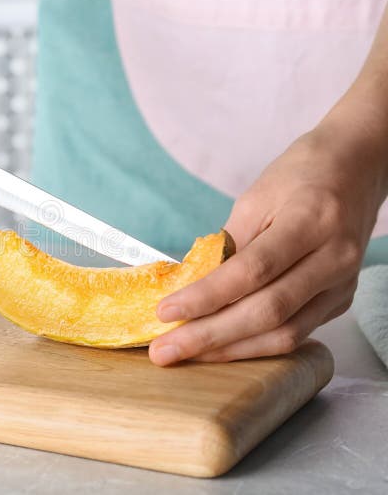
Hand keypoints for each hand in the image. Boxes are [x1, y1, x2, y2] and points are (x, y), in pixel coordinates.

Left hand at [149, 116, 387, 364]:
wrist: (356, 168)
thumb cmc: (299, 176)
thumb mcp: (255, 198)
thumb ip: (226, 246)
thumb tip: (189, 288)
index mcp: (310, 222)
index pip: (252, 271)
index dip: (205, 297)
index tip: (165, 311)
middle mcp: (333, 258)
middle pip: (267, 312)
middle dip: (209, 336)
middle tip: (164, 350)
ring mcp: (341, 285)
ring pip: (283, 334)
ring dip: (228, 350)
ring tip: (183, 352)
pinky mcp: (340, 301)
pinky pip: (294, 333)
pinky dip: (252, 344)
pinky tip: (219, 346)